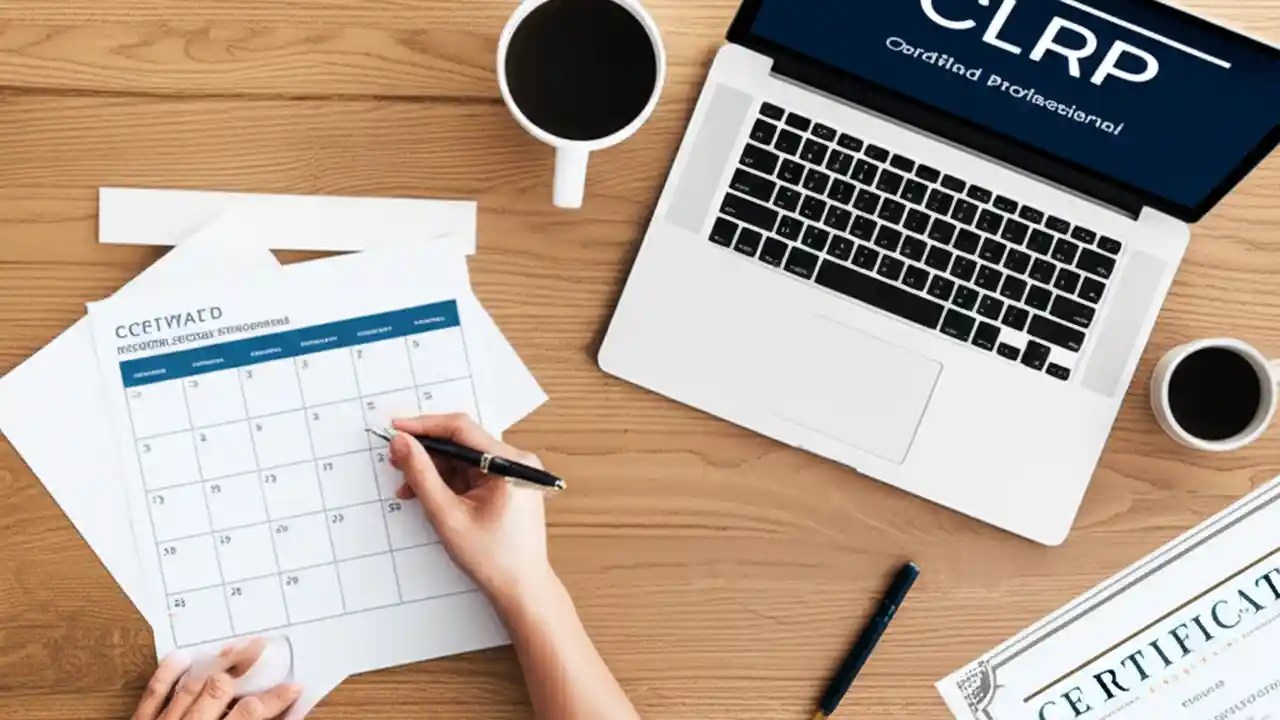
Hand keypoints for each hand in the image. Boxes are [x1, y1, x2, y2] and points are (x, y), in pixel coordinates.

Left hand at [133, 638, 300, 719]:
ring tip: (231, 645)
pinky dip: (167, 675)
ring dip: (212, 664)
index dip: (275, 699)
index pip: (250, 715)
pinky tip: (181, 658)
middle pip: (217, 691)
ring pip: (189, 687)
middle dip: (241, 666)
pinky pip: (153, 695)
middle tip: (261, 646)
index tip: (294, 688)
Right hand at [389, 414, 552, 604]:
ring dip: (434, 470)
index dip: (424, 426)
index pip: (461, 429)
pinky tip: (426, 494)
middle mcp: (517, 461)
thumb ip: (422, 476)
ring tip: (407, 488)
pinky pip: (472, 473)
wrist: (521, 589)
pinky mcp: (507, 485)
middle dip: (426, 452)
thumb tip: (402, 444)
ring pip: (464, 459)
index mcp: (511, 463)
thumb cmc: (493, 559)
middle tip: (396, 460)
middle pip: (462, 443)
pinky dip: (448, 482)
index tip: (396, 428)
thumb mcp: (448, 515)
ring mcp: (514, 473)